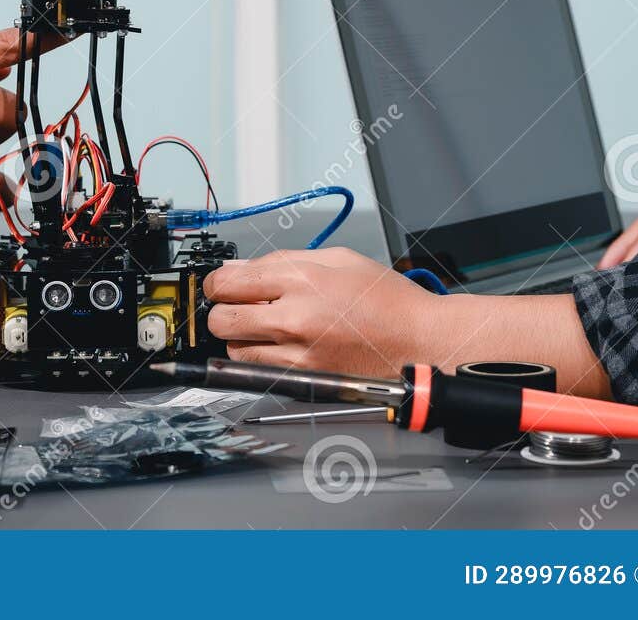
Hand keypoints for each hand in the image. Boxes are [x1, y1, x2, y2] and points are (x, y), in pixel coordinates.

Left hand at [202, 247, 441, 376]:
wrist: (420, 341)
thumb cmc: (388, 301)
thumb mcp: (340, 258)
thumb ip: (286, 260)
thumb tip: (245, 267)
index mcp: (303, 279)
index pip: (229, 281)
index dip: (217, 282)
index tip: (221, 283)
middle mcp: (295, 317)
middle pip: (222, 318)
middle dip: (221, 309)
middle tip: (235, 305)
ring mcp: (298, 353)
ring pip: (234, 347)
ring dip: (238, 335)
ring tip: (262, 326)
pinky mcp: (304, 379)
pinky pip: (257, 369)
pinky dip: (257, 357)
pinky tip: (276, 345)